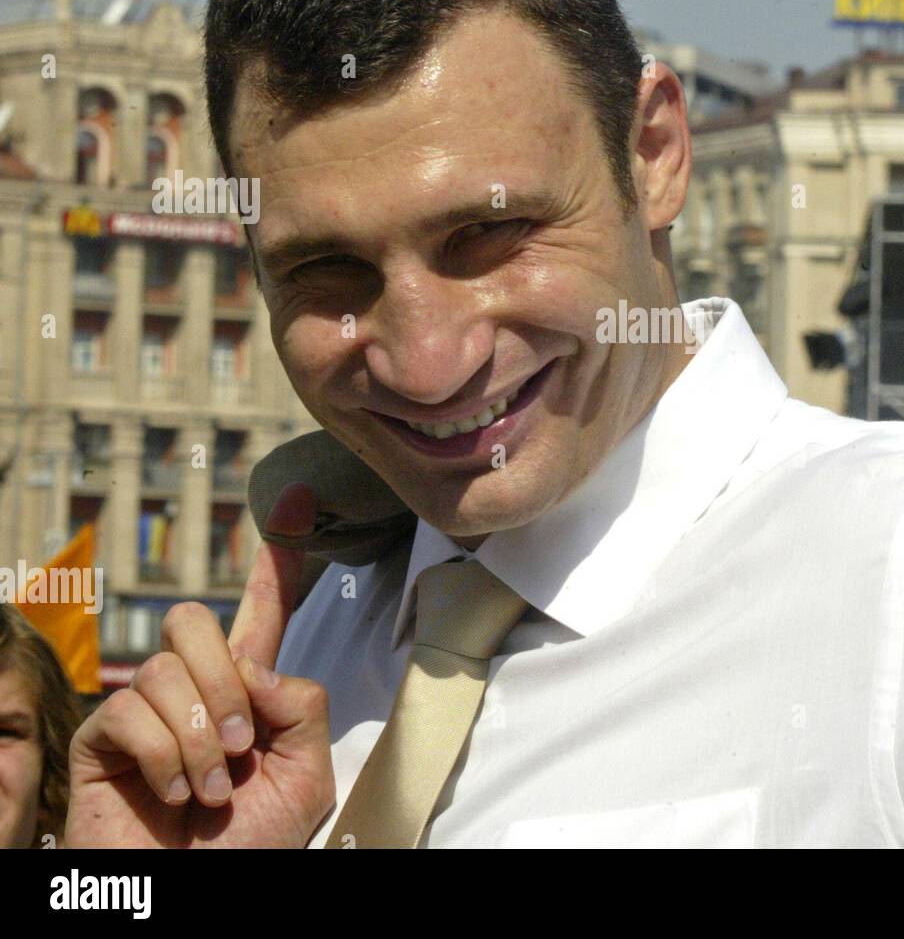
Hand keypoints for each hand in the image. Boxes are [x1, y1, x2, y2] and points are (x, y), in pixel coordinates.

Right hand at [65, 483, 335, 846]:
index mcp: (248, 693)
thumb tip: (252, 665)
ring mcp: (141, 714)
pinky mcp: (100, 742)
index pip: (259, 614)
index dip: (275, 561)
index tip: (293, 501)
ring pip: (166, 667)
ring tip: (212, 787)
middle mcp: (191, 691)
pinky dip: (166, 757)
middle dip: (224, 680)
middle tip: (241, 746)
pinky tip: (177, 794)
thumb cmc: (252, 849)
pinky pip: (131, 711)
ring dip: (200, 733)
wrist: (200, 900)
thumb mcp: (306, 774)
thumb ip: (300, 706)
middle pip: (191, 620)